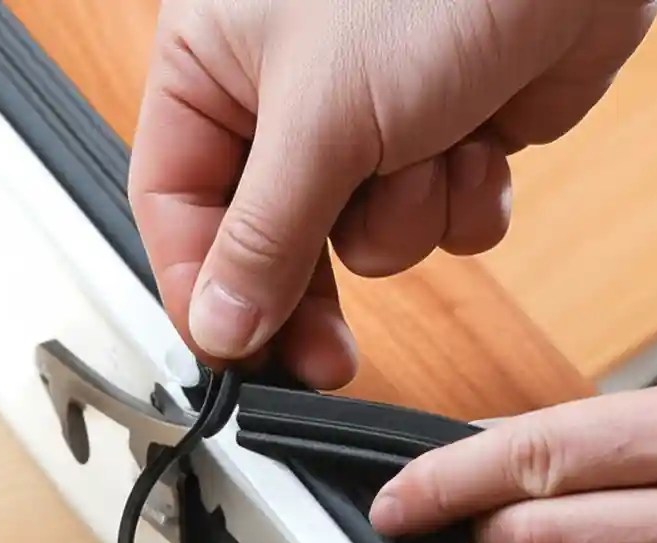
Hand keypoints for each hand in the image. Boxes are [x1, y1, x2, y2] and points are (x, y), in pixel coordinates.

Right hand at [128, 0, 656, 387]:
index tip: (232, 355)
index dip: (202, 289)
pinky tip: (479, 142)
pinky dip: (464, 199)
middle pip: (268, 243)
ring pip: (364, 241)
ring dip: (408, 214)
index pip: (176, 206)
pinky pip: (437, 223)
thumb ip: (263, 236)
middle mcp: (284, 100)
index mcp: (214, 69)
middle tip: (326, 360)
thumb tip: (218, 325)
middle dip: (310, 294)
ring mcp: (369, 123)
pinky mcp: (444, 140)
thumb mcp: (320, 119)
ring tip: (433, 145)